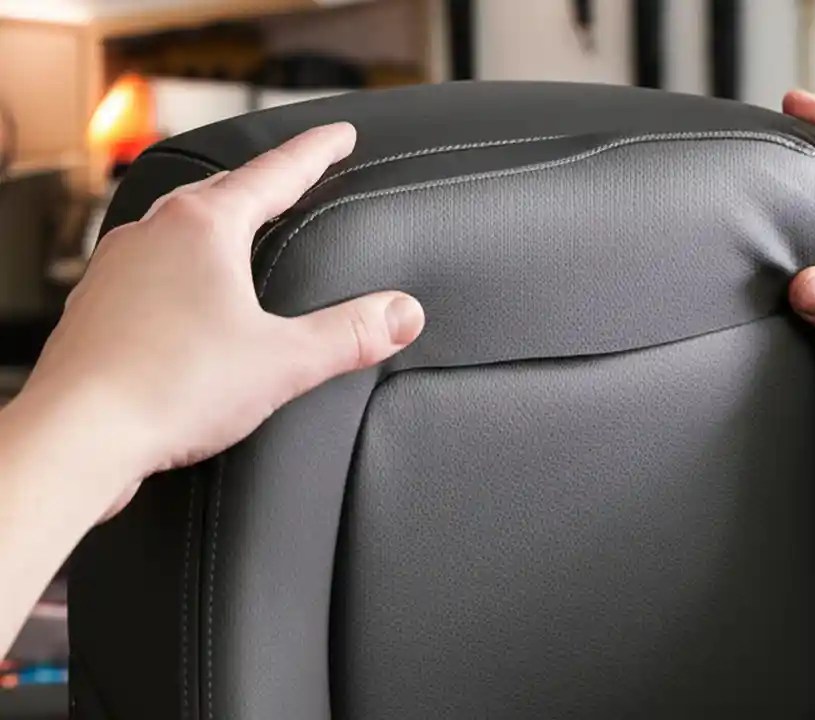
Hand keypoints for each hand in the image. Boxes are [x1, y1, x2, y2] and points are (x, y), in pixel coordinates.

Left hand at [19, 123, 424, 517]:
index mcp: (203, 227)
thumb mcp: (284, 360)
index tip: (338, 135)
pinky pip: (150, 269)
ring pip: (178, 226)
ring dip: (217, 222)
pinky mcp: (98, 307)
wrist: (78, 435)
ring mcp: (117, 268)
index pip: (275, 172)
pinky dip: (182, 269)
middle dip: (265, 182)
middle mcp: (153, 233)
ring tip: (243, 232)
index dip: (316, 152)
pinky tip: (192, 299)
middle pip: (222, 190)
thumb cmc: (166, 388)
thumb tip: (402, 313)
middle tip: (296, 175)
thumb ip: (351, 334)